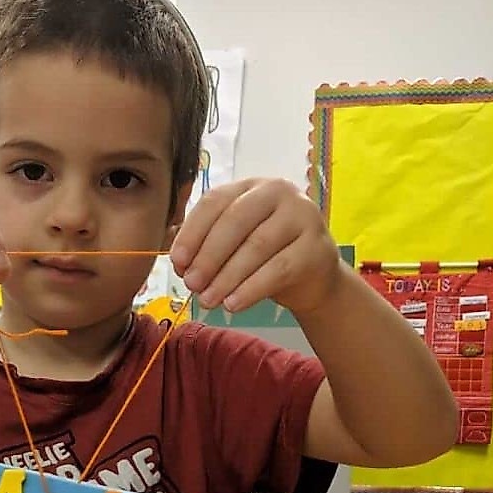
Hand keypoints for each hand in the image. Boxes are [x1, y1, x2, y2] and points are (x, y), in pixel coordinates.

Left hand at [170, 179, 344, 316]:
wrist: (313, 277)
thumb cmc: (266, 256)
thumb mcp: (234, 244)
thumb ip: (206, 244)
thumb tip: (177, 258)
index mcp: (250, 187)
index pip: (215, 202)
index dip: (192, 232)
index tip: (177, 262)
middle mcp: (279, 193)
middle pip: (235, 221)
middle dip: (208, 256)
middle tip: (192, 284)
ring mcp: (302, 217)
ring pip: (256, 246)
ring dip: (226, 277)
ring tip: (208, 300)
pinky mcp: (316, 248)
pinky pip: (278, 270)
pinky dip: (251, 290)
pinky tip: (233, 305)